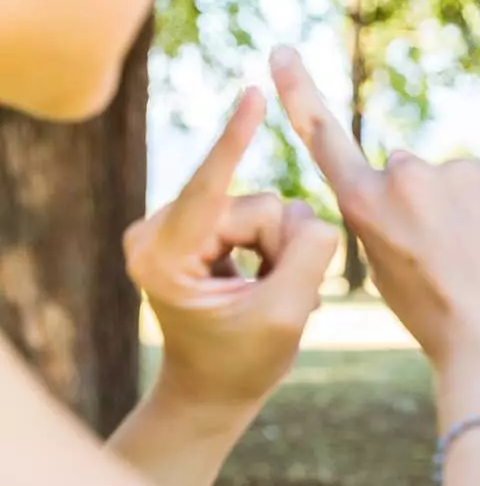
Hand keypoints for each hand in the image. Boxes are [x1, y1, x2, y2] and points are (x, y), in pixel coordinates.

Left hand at [124, 88, 337, 415]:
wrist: (212, 390)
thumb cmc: (242, 363)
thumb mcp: (286, 315)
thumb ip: (309, 255)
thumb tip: (318, 216)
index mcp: (163, 258)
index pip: (209, 188)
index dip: (235, 140)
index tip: (251, 95)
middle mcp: (156, 233)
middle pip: (255, 205)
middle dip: (282, 248)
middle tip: (280, 296)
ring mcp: (172, 228)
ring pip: (263, 208)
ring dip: (282, 251)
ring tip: (268, 293)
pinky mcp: (192, 226)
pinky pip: (256, 214)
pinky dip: (274, 247)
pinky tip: (263, 280)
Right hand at [269, 47, 479, 371]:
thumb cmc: (440, 321)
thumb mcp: (387, 271)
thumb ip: (387, 217)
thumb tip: (408, 174)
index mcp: (364, 206)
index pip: (327, 138)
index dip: (302, 93)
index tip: (282, 52)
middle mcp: (405, 176)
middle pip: (414, 175)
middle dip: (431, 206)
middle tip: (455, 262)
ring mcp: (460, 169)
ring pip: (464, 182)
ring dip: (476, 212)